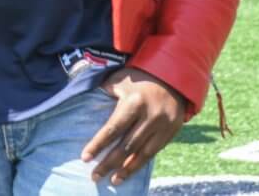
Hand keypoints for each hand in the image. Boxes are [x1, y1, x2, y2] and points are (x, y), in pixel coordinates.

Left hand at [81, 68, 185, 184]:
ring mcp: (162, 126)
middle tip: (94, 176)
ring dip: (125, 169)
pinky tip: (128, 172)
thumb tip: (86, 105)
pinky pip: (153, 153)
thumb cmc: (139, 78)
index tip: (85, 157)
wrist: (173, 76)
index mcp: (134, 101)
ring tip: (111, 180)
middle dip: (108, 162)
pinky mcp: (171, 132)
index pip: (113, 128)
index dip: (98, 144)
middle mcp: (150, 116)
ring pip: (141, 153)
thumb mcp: (120, 80)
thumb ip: (105, 93)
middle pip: (126, 145)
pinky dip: (139, 164)